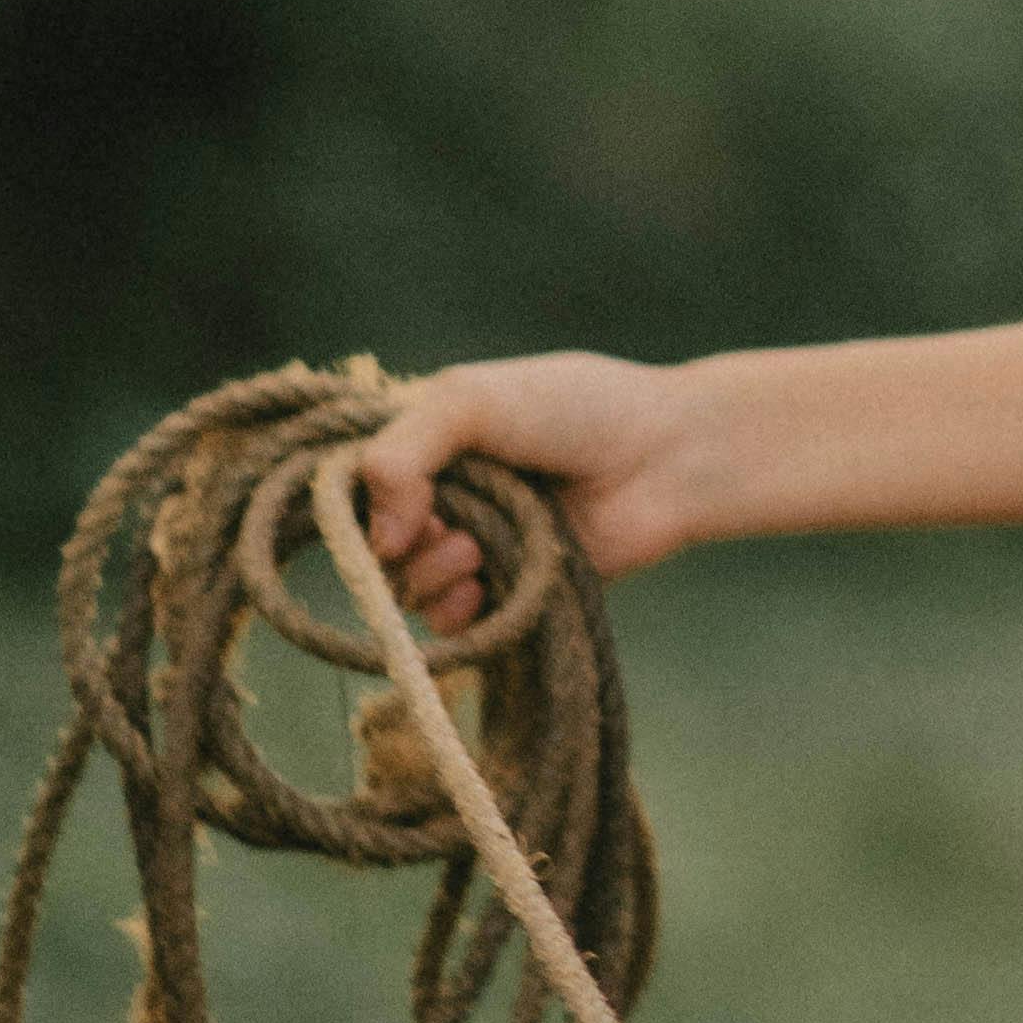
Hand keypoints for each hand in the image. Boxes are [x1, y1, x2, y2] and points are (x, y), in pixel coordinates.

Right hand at [356, 354, 712, 632]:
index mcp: (429, 441)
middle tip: (447, 526)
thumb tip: (377, 535)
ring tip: (475, 549)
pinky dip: (456, 610)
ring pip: (408, 585)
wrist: (667, 457)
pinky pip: (452, 623)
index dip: (355, 501)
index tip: (386, 502)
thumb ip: (404, 452)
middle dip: (403, 539)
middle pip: (376, 542)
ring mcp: (477, 544)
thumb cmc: (580, 410)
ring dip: (432, 573)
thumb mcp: (474, 399)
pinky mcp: (510, 591)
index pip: (354, 482)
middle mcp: (445, 495)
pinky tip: (480, 586)